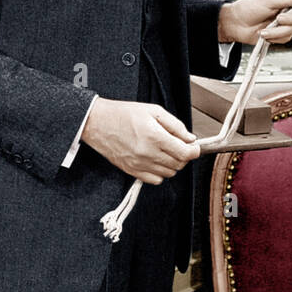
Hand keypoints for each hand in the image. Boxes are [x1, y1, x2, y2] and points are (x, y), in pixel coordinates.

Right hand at [81, 97, 199, 184]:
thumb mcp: (154, 111)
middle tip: (180, 146)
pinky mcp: (131, 171)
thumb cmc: (123, 114)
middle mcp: (147, 153)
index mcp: (155, 137)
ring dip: (172, 164)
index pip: (185, 153)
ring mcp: (139, 165)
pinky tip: (156, 160)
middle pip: (179, 164)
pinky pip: (155, 180)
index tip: (194, 147)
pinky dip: (160, 172)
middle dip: (184, 156)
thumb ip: (176, 125)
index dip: (194, 151)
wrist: (97, 123)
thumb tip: (190, 138)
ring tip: (166, 151)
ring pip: (169, 173)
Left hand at [218, 0, 291, 44]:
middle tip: (278, 18)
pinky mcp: (282, 34)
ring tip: (265, 29)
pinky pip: (287, 38)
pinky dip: (275, 37)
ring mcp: (287, 22)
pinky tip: (265, 33)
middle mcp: (290, 8)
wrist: (236, 25)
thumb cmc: (249, 8)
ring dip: (279, 30)